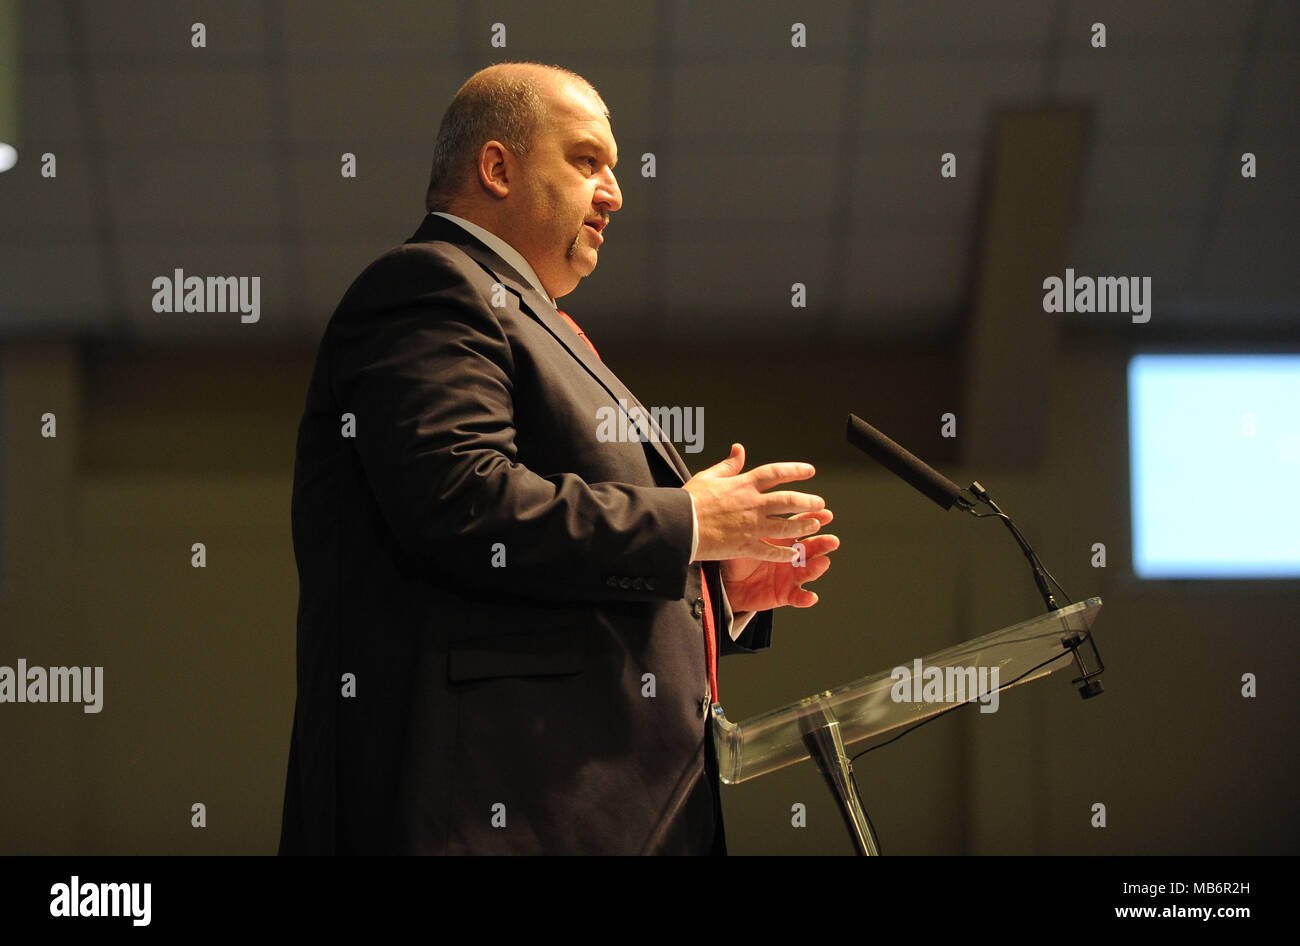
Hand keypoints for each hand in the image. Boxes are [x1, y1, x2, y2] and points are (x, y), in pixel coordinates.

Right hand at [683, 443, 826, 563]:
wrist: (678, 525)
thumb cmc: (689, 501)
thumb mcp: (708, 476)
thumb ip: (729, 465)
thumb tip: (739, 449)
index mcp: (743, 485)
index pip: (776, 473)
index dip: (795, 471)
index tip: (809, 471)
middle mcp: (752, 504)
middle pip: (788, 500)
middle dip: (807, 502)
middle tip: (819, 503)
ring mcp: (750, 526)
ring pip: (785, 526)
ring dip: (802, 526)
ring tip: (814, 525)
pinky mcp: (745, 545)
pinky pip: (770, 550)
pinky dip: (784, 553)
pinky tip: (793, 554)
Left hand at [721, 508, 838, 611]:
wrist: (729, 584)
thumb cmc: (737, 557)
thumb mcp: (743, 541)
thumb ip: (751, 528)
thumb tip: (749, 507)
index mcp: (783, 539)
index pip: (801, 526)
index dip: (814, 520)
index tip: (826, 514)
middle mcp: (792, 556)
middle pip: (812, 548)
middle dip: (823, 544)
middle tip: (832, 541)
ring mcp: (791, 575)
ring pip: (809, 571)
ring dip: (817, 567)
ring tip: (823, 563)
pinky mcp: (786, 594)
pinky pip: (798, 597)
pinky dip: (805, 598)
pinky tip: (811, 597)